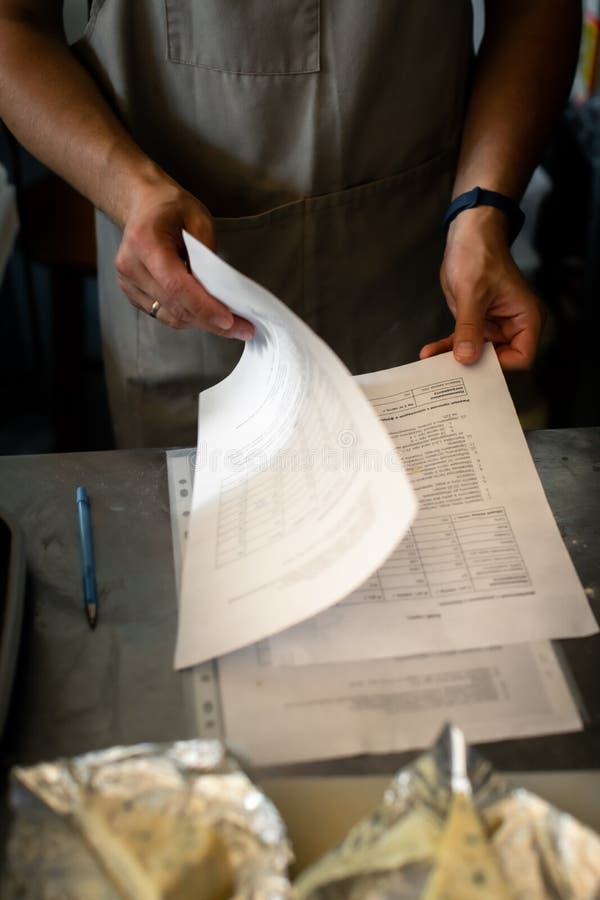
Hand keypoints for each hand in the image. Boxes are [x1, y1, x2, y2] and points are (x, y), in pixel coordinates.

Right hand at [114, 174, 253, 338]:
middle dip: (210, 321)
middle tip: (242, 328)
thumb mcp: (199, 219)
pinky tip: (205, 314)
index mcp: (145, 242)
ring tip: (228, 324)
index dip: (203, 307)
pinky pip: (163, 314)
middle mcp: (131, 265)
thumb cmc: (171, 208)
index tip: (229, 321)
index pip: (176, 285)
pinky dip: (186, 317)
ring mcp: (128, 282)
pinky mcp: (132, 293)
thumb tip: (219, 292)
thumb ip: (207, 255)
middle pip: (174, 306)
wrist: (143, 205)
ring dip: (200, 322)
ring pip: (169, 316)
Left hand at [419, 206, 544, 370]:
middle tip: (450, 374)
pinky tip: (429, 352)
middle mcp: (513, 326)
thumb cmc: (481, 256)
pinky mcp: (476, 323)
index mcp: (526, 319)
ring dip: (455, 359)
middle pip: (498, 360)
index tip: (475, 365)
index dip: (500, 365)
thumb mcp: (473, 293)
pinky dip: (446, 348)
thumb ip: (470, 327)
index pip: (521, 356)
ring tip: (433, 366)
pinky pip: (462, 342)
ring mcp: (494, 326)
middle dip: (474, 367)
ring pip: (477, 353)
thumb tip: (467, 358)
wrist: (468, 236)